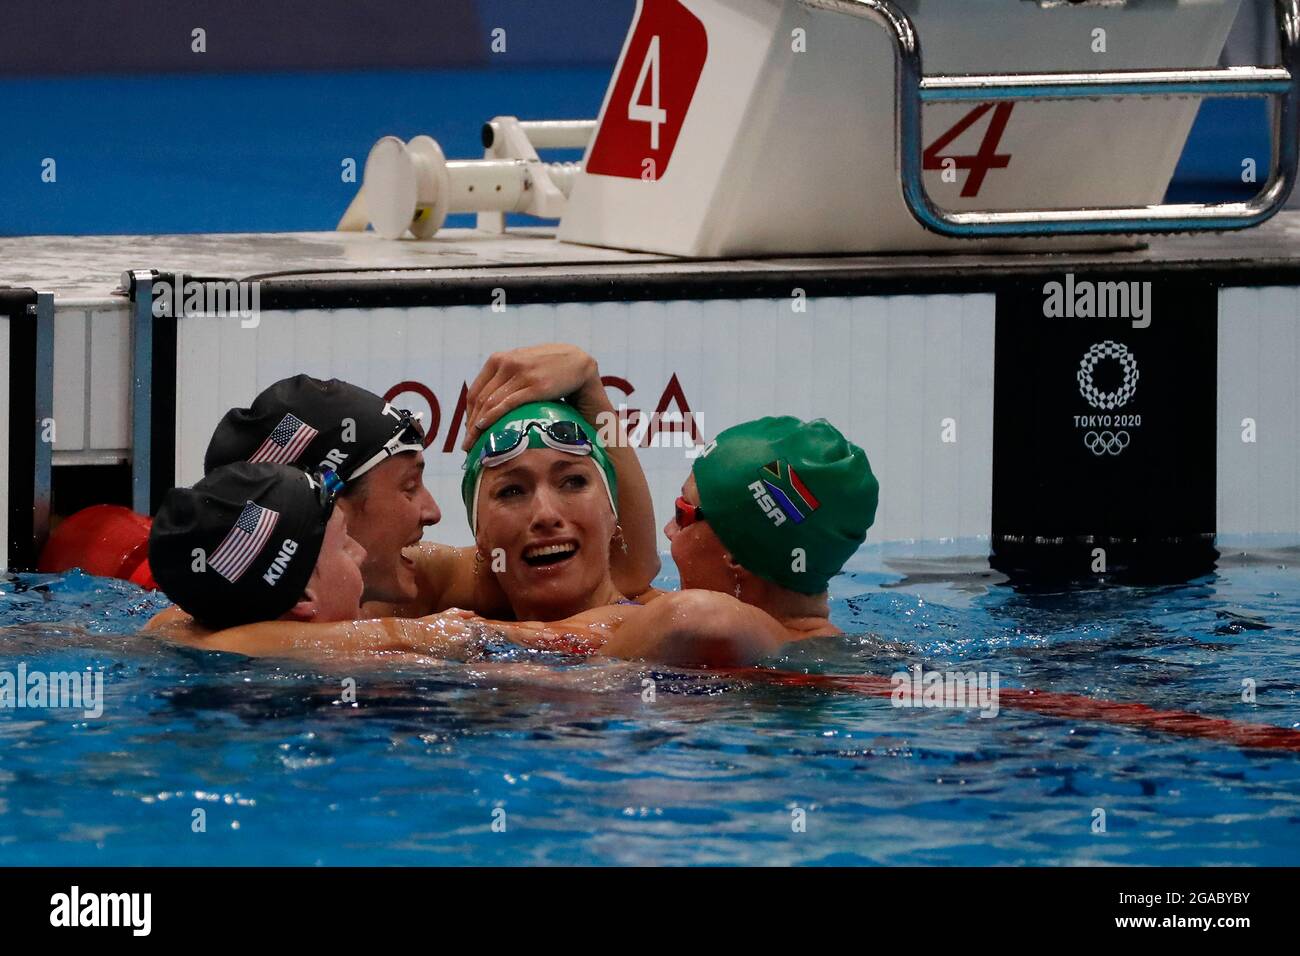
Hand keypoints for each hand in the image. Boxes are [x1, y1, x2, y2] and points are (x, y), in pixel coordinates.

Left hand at [461, 344, 600, 449]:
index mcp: (499, 359)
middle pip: (480, 400)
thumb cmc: (548, 369)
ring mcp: (521, 374)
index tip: (468, 433)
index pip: (476, 391)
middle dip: (470, 426)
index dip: (468, 415)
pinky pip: (508, 403)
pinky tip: (485, 429)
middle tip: (467, 446)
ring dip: (478, 427)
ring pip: (490, 403)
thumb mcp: (521, 366)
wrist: (577, 363)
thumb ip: (505, 379)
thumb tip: (489, 406)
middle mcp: (507, 364)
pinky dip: (493, 417)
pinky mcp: (535, 386)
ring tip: (475, 445)